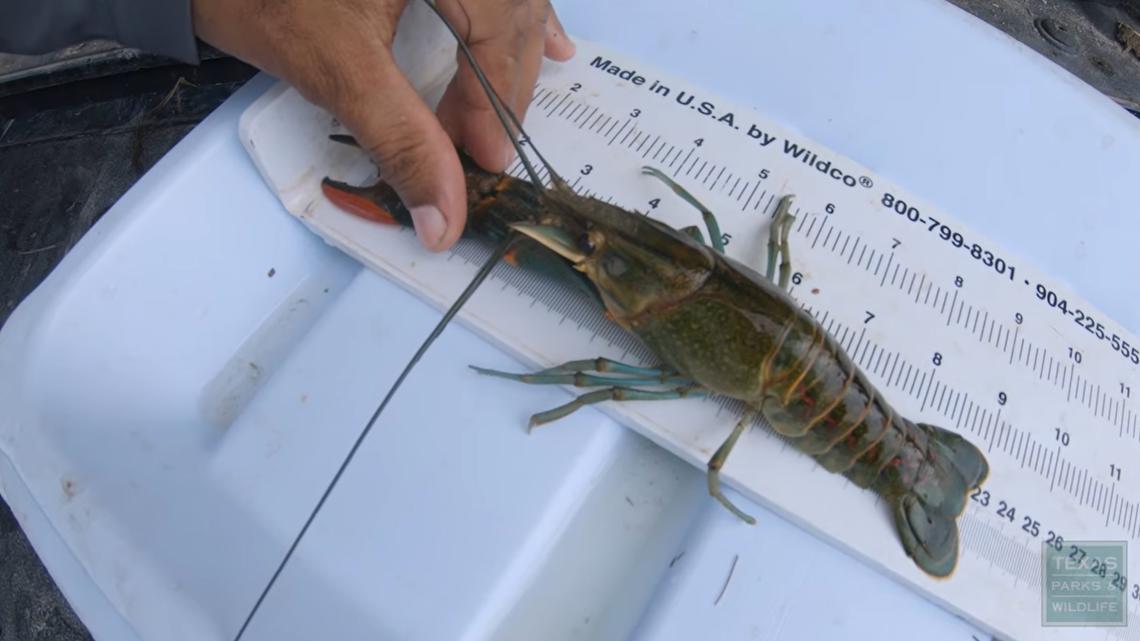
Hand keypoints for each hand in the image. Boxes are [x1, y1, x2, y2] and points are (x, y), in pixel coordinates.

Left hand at [192, 0, 574, 250]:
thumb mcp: (336, 69)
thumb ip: (401, 141)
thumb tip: (446, 221)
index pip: (495, 31)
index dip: (496, 104)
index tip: (484, 162)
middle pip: (512, 10)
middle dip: (503, 83)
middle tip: (478, 146)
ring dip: (518, 48)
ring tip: (522, 98)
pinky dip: (515, 13)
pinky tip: (548, 37)